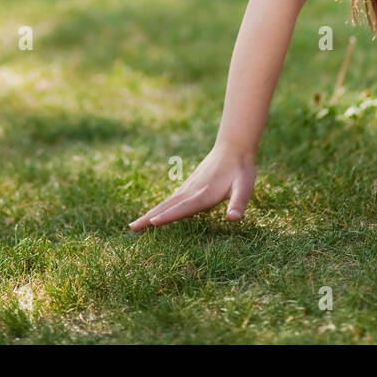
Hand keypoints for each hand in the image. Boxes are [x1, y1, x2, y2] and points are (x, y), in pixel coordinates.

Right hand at [128, 142, 256, 229]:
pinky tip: (156, 213)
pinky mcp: (189, 185)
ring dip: (151, 213)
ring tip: (136, 225)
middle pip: (167, 206)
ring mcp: (189, 187)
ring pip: (166, 202)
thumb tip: (234, 218)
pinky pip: (172, 199)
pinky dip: (160, 207)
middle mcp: (192, 191)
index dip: (169, 216)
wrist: (233, 148)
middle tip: (131, 228)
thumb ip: (239, 203)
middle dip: (149, 217)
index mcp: (204, 195)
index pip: (184, 208)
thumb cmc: (241, 170)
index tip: (152, 222)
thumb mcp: (245, 187)